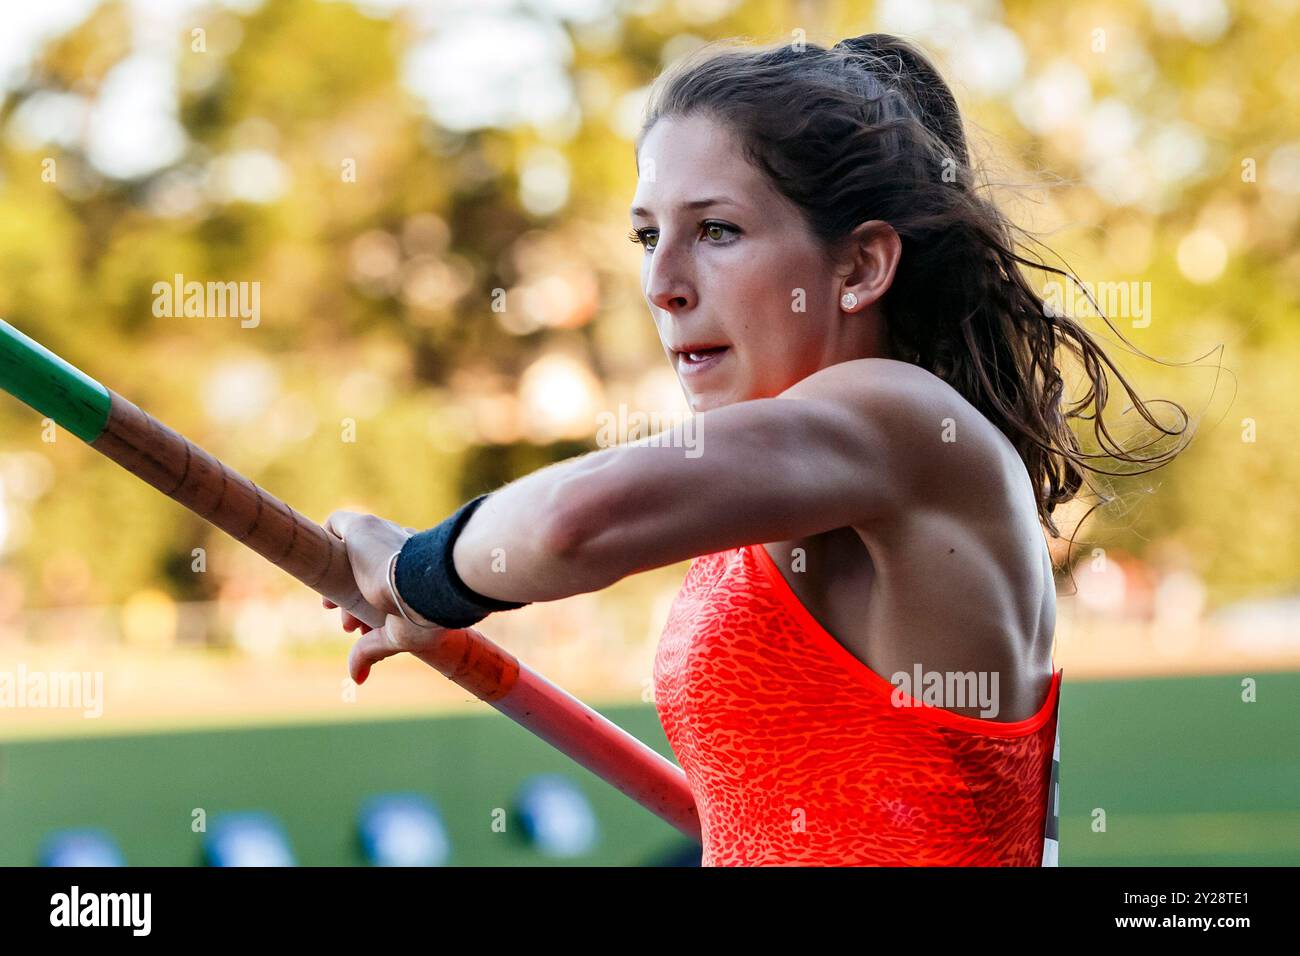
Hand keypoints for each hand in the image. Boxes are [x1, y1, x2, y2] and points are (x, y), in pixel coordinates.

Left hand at [322, 510, 445, 683]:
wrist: (426, 587)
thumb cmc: (424, 613)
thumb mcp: (400, 635)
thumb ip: (374, 649)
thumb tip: (356, 678)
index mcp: (419, 572)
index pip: (390, 579)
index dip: (369, 602)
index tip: (359, 625)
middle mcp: (402, 549)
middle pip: (368, 571)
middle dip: (352, 601)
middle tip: (346, 626)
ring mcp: (383, 534)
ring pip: (351, 554)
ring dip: (338, 583)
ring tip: (331, 609)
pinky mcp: (363, 526)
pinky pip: (337, 523)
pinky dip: (328, 540)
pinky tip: (323, 566)